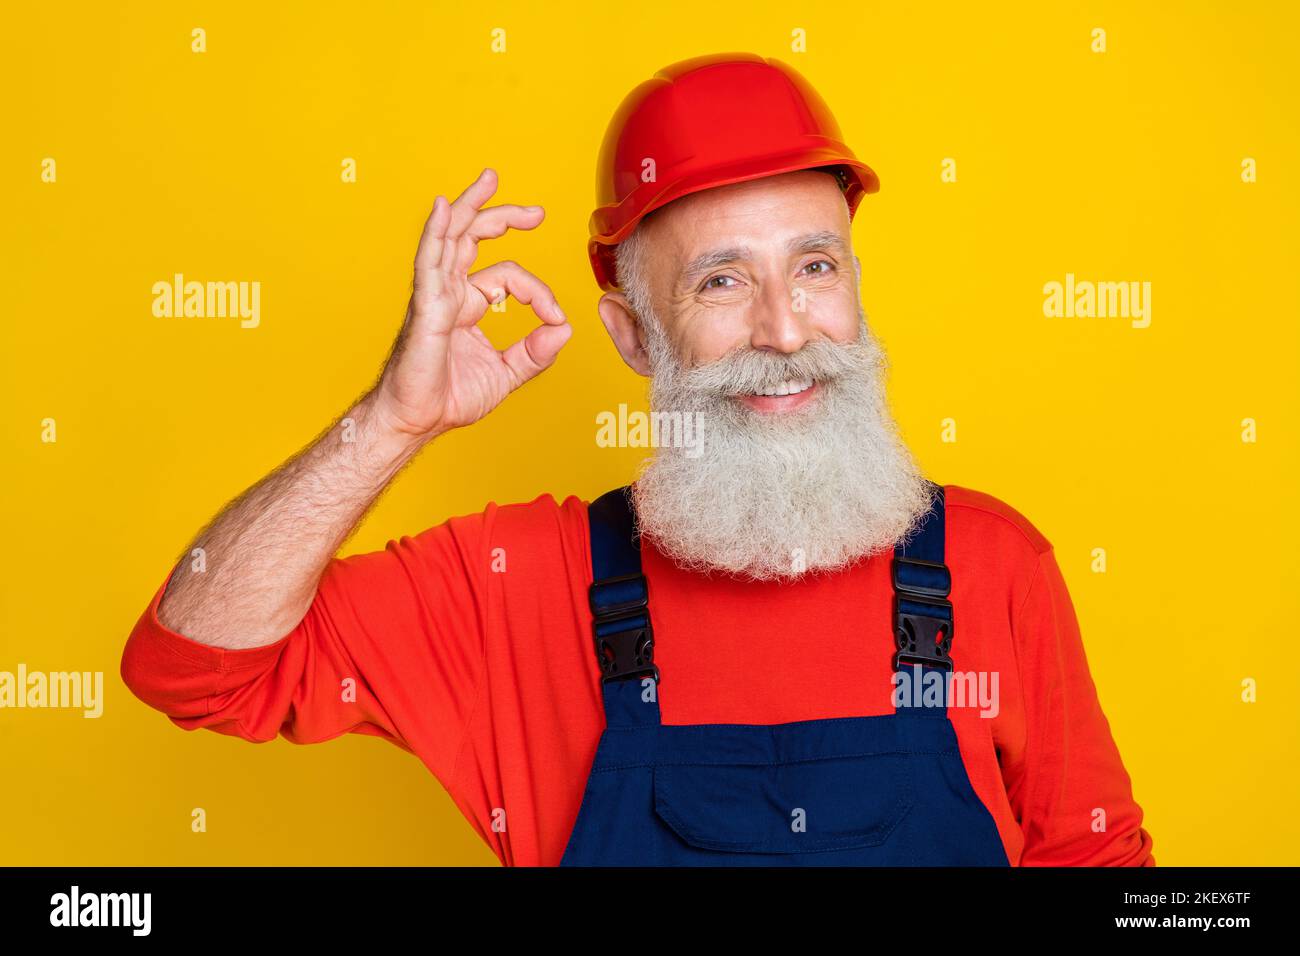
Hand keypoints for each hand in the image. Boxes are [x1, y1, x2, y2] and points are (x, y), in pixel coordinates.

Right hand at [372, 168, 571, 440]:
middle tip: (536, 212)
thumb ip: (535, 353)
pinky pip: (430, 262)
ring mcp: (434, 296)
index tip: (556, 318)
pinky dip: (437, 232)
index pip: (509, 276)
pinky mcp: (425, 307)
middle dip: (503, 216)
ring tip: (490, 179)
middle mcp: (450, 292)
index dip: (539, 291)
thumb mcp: (507, 373)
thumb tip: (564, 330)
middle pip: (473, 237)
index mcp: (467, 305)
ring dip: (472, 206)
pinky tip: (445, 208)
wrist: (417, 421)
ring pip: (452, 237)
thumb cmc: (447, 398)